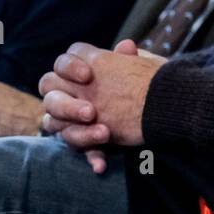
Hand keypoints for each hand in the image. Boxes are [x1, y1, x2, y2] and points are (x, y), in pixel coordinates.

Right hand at [39, 39, 164, 167]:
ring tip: (105, 134)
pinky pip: (80, 150)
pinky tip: (101, 166)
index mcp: (79, 74)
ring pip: (59, 127)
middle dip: (68, 106)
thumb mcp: (138, 70)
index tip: (88, 75)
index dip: (69, 67)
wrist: (162, 108)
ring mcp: (73, 120)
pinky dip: (92, 156)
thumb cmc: (144, 84)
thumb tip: (127, 47)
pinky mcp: (84, 140)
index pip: (60, 65)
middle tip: (91, 112)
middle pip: (51, 99)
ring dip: (80, 133)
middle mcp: (70, 96)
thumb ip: (127, 60)